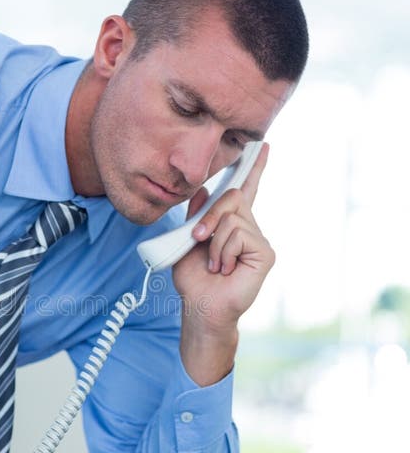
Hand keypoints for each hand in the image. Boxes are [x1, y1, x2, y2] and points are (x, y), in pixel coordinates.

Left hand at [172, 142, 274, 385]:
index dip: (253, 167)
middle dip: (209, 216)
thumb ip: (195, 215)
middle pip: (231, 198)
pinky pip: (239, 235)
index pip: (245, 189)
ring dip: (213, 242)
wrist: (200, 307)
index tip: (261, 145)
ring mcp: (258, 240)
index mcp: (231, 223)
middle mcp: (249, 228)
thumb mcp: (186, 241)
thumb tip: (203, 190)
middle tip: (198, 238)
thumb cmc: (194, 279)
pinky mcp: (265, 253)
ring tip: (215, 264)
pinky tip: (226, 269)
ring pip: (232, 218)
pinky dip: (223, 252)